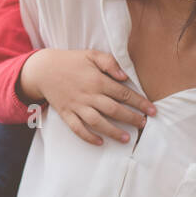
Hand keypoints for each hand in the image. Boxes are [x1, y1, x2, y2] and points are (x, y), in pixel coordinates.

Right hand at [18, 49, 155, 145]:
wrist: (43, 69)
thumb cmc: (70, 61)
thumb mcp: (91, 54)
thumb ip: (109, 62)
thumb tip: (125, 76)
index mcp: (97, 80)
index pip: (123, 93)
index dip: (140, 103)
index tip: (152, 111)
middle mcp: (88, 95)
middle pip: (114, 110)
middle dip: (131, 118)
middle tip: (143, 124)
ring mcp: (76, 106)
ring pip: (97, 122)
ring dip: (113, 132)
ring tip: (127, 139)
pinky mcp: (66, 113)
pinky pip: (77, 128)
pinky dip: (88, 137)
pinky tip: (100, 142)